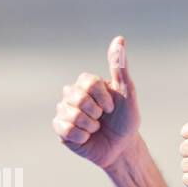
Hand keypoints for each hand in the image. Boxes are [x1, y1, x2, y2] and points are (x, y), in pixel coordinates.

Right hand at [53, 35, 141, 170]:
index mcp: (86, 84)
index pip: (88, 83)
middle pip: (78, 98)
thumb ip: (120, 67)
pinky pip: (66, 130)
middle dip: (95, 113)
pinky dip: (81, 137)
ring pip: (72, 116)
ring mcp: (64, 112)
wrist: (121, 147)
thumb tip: (119, 39)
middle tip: (102, 119)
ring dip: (90, 127)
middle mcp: (72, 95)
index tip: (111, 107)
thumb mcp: (127, 92)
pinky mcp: (60, 129)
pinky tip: (86, 138)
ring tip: (95, 129)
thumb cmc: (125, 120)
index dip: (103, 98)